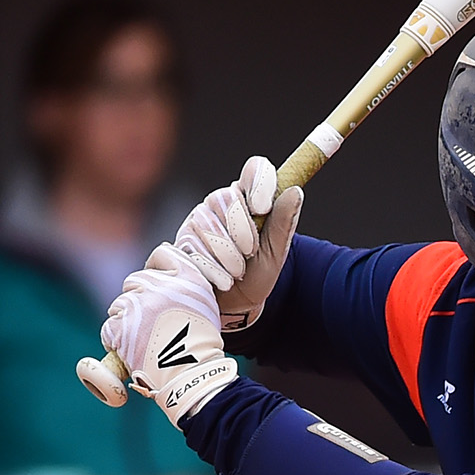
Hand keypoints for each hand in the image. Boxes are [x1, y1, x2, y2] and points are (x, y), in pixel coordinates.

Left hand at [99, 244, 238, 426]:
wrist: (191, 374)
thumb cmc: (201, 345)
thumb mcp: (205, 304)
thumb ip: (187, 281)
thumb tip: (163, 264)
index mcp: (187, 278)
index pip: (162, 254)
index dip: (155, 269)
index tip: (156, 288)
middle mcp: (162, 285)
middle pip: (135, 280)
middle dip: (138, 300)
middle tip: (150, 324)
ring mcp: (139, 304)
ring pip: (120, 304)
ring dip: (126, 321)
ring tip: (143, 341)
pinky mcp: (120, 325)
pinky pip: (109, 328)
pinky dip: (116, 341)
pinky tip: (132, 351)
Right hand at [174, 155, 303, 330]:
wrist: (234, 306)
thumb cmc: (257, 273)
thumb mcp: (276, 252)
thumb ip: (284, 222)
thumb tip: (295, 191)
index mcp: (248, 197)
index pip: (255, 169)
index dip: (259, 182)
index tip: (262, 207)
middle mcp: (220, 202)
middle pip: (226, 196)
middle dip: (242, 229)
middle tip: (250, 252)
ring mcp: (196, 220)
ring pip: (207, 223)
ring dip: (228, 253)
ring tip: (238, 272)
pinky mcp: (179, 241)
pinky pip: (192, 246)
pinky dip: (212, 268)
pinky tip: (223, 280)